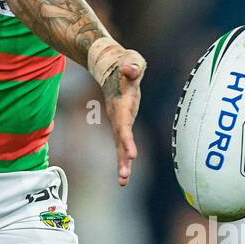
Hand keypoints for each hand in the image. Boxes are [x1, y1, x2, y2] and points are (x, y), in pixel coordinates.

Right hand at [94, 42, 146, 186]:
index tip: (132, 155)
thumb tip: (130, 69)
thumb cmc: (125, 63)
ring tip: (123, 182)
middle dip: (122, 158)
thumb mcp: (130, 61)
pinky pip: (124, 143)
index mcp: (121, 104)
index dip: (127, 140)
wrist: (112, 67)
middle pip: (119, 140)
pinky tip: (126, 173)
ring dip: (122, 163)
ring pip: (120, 145)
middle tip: (124, 177)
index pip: (124, 124)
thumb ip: (131, 66)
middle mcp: (117, 116)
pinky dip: (125, 157)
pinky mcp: (123, 123)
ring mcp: (119, 120)